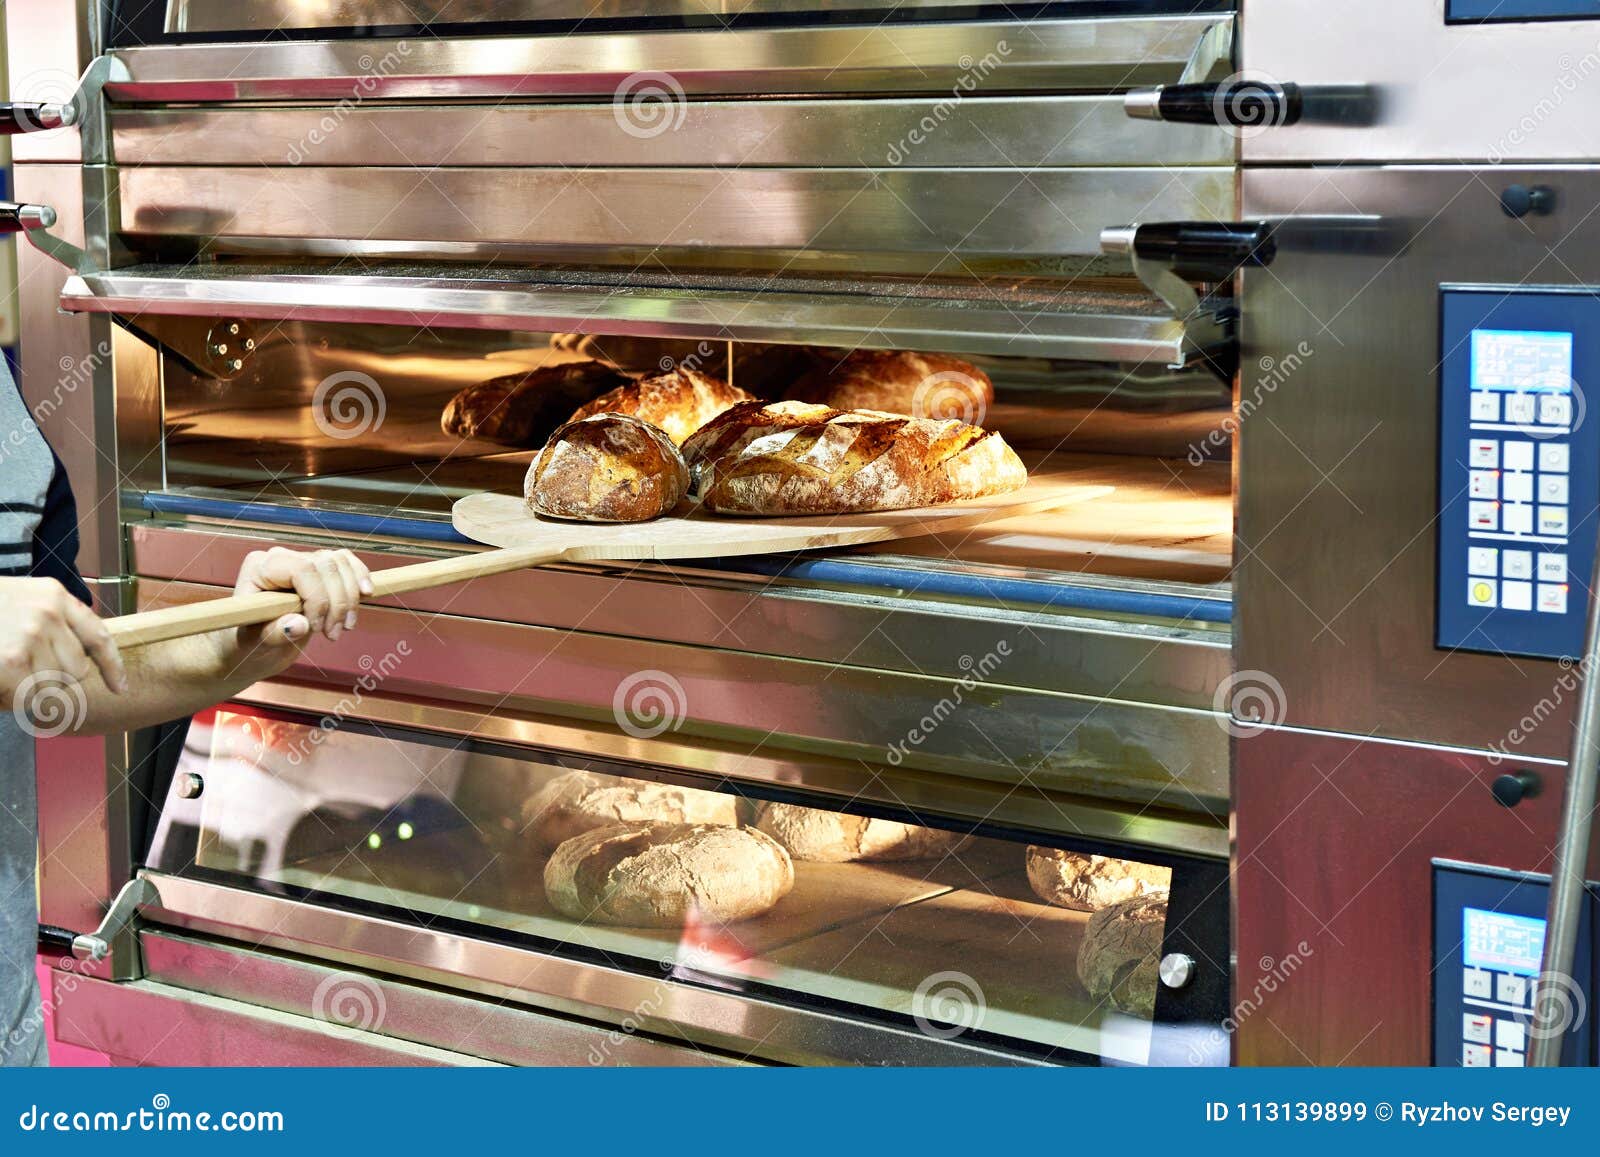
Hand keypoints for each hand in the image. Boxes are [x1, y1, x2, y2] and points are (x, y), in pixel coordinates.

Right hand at [0, 577, 126, 703]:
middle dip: (52, 679)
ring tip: (5, 671)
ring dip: (29, 689)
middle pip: (77, 670)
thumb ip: (52, 622)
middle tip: (19, 670)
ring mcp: (31, 637)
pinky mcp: (12, 662)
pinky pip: (28, 697)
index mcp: (54, 596)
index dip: (111, 666)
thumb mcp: (19, 600)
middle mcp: (49, 614)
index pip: (98, 635)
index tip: (119, 688)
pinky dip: (12, 699)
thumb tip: (80, 665)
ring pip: (53, 686)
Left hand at [233, 547, 373, 647]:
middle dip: (337, 603)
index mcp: (260, 568)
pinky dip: (360, 578)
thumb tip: (299, 624)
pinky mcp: (320, 571)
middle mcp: (281, 558)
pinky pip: (347, 563)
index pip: (302, 568)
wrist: (253, 647)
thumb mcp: (256, 643)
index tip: (317, 628)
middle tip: (332, 635)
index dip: (318, 597)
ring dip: (350, 598)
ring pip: (341, 564)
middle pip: (326, 565)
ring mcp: (302, 562)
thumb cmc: (247, 644)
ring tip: (342, 627)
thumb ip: (274, 632)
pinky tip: (365, 595)